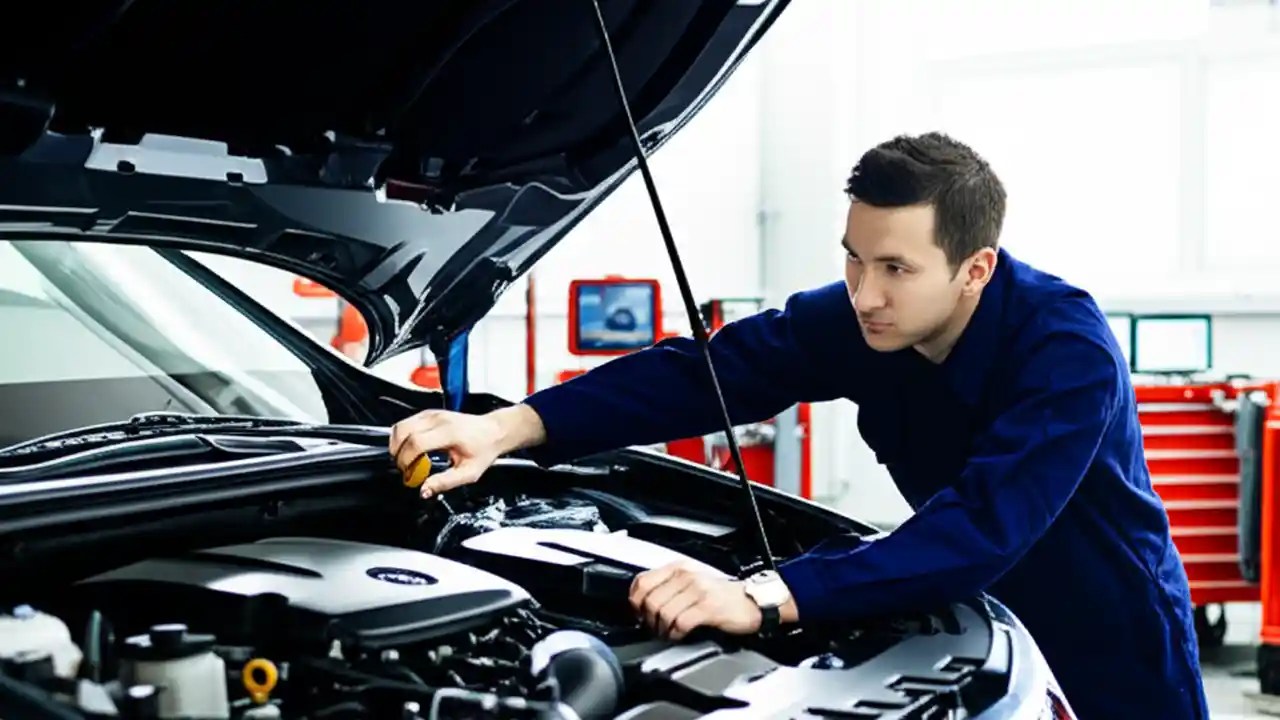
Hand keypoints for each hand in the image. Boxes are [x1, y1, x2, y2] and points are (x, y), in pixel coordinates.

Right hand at [389, 405, 544, 498]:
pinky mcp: (429, 413)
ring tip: (406, 461)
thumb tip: (424, 491)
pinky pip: (405, 423)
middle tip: (405, 469)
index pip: (416, 443)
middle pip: (402, 432)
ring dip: (396, 445)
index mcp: (449, 432)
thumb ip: (445, 482)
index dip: (407, 460)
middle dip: (397, 453)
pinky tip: (410, 450)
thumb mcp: (468, 473)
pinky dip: (401, 438)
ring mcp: (432, 414)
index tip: (409, 474)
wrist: (493, 431)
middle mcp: (438, 419)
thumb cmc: (483, 450)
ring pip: (400, 426)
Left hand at [628, 562, 761, 639]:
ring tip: (668, 634)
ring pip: (663, 612)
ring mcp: (698, 590)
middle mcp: (686, 576)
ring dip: (662, 629)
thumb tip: (643, 602)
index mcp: (679, 568)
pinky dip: (676, 634)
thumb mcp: (692, 582)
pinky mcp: (708, 607)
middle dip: (649, 620)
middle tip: (655, 629)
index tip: (639, 613)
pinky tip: (680, 635)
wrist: (751, 601)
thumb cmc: (722, 595)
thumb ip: (669, 586)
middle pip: (650, 600)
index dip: (636, 601)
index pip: (642, 581)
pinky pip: (681, 623)